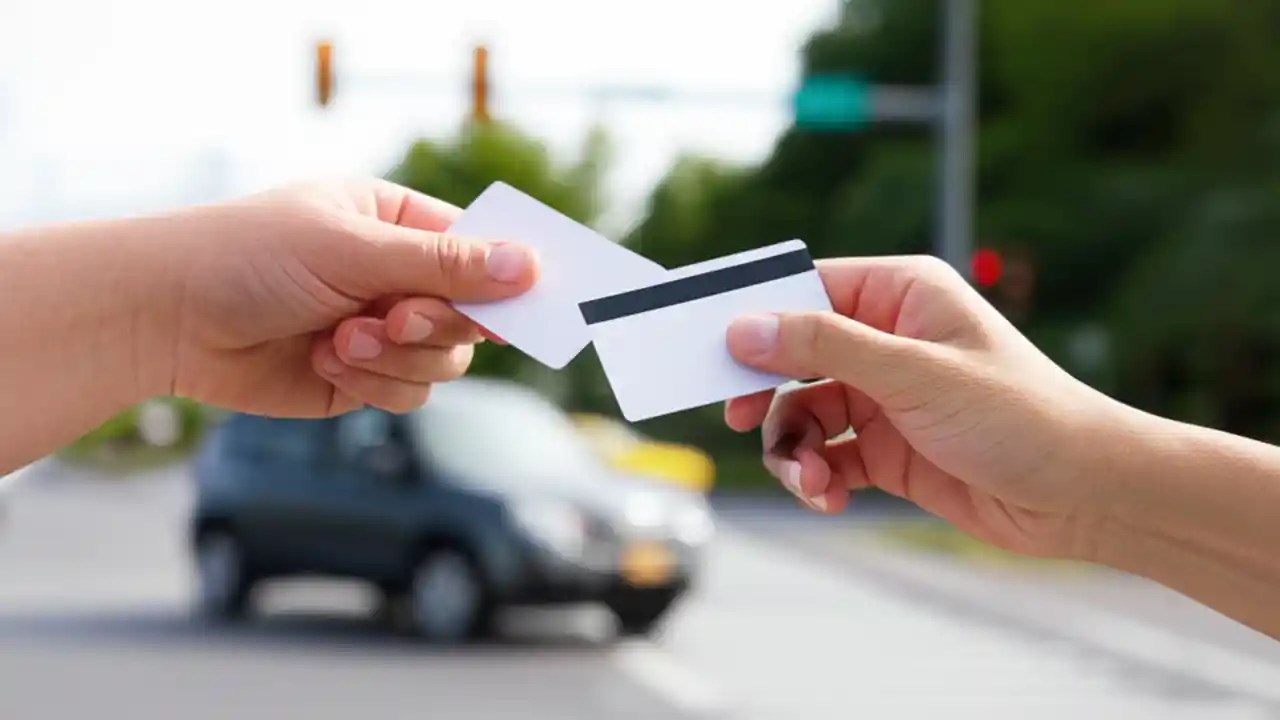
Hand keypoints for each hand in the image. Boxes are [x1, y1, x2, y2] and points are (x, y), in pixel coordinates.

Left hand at [157, 179, 536, 416]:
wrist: (169, 318)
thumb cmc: (251, 256)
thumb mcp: (354, 248)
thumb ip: (445, 264)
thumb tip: (529, 267)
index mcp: (400, 222)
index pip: (481, 246)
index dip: (510, 276)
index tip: (538, 302)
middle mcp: (399, 276)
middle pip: (473, 313)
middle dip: (436, 322)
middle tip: (395, 318)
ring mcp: (384, 330)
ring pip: (447, 361)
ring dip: (399, 357)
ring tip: (341, 340)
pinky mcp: (363, 378)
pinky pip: (411, 393)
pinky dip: (376, 384)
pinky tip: (327, 361)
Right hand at [724, 256, 1120, 558]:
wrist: (1084, 495)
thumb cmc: (1021, 415)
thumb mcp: (915, 374)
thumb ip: (825, 347)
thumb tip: (745, 327)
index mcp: (901, 295)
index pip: (806, 289)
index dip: (756, 316)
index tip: (710, 346)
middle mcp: (888, 340)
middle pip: (793, 355)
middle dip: (766, 391)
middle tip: (740, 418)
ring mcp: (885, 396)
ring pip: (803, 413)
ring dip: (795, 449)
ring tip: (811, 481)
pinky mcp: (887, 448)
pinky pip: (826, 455)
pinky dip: (818, 478)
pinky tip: (829, 497)